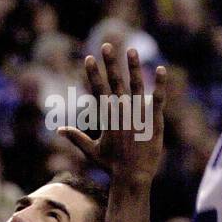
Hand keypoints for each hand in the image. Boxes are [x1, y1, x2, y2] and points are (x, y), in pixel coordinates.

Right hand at [59, 44, 165, 185]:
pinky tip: (161, 69)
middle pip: (115, 82)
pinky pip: (158, 98)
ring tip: (131, 50)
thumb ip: (76, 137)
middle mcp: (121, 111)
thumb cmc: (111, 165)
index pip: (98, 89)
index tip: (89, 58)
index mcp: (107, 116)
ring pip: (136, 85)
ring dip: (133, 67)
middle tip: (107, 45)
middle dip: (110, 63)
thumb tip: (59, 129)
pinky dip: (160, 83)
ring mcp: (138, 114)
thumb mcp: (90, 150)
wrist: (133, 176)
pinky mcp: (154, 119)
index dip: (93, 73)